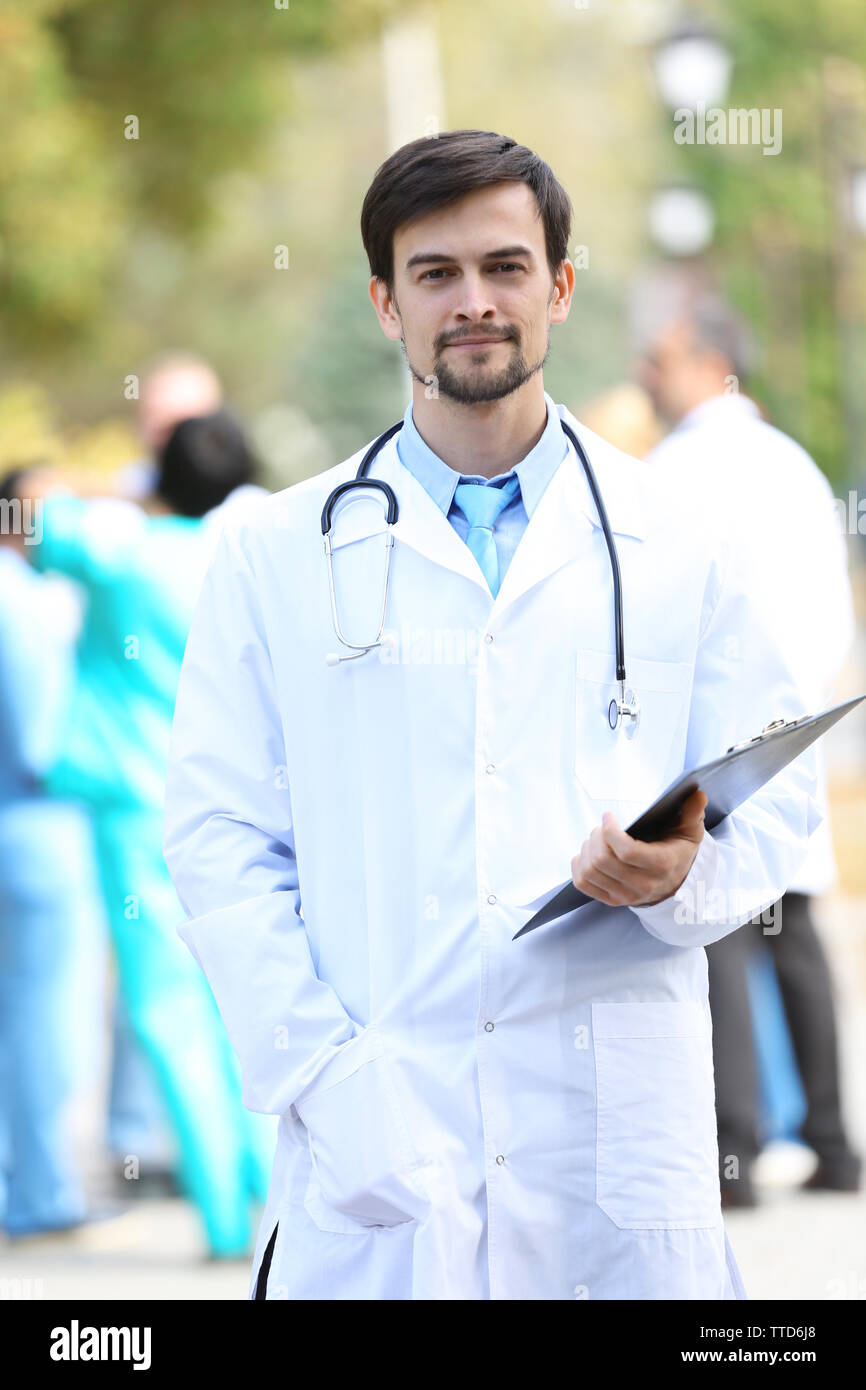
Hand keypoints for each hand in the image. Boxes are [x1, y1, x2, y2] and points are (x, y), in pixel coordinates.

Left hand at [571, 788, 707, 907]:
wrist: (676, 883)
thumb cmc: (678, 852)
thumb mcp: (690, 832)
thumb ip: (693, 813)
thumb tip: (697, 795)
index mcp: (661, 865)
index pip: (626, 851)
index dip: (610, 831)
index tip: (609, 816)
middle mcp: (643, 884)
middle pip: (603, 860)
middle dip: (597, 837)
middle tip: (602, 827)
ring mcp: (626, 895)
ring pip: (590, 871)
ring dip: (587, 849)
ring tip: (596, 838)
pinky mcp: (612, 899)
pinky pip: (583, 884)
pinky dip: (579, 866)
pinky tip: (588, 853)